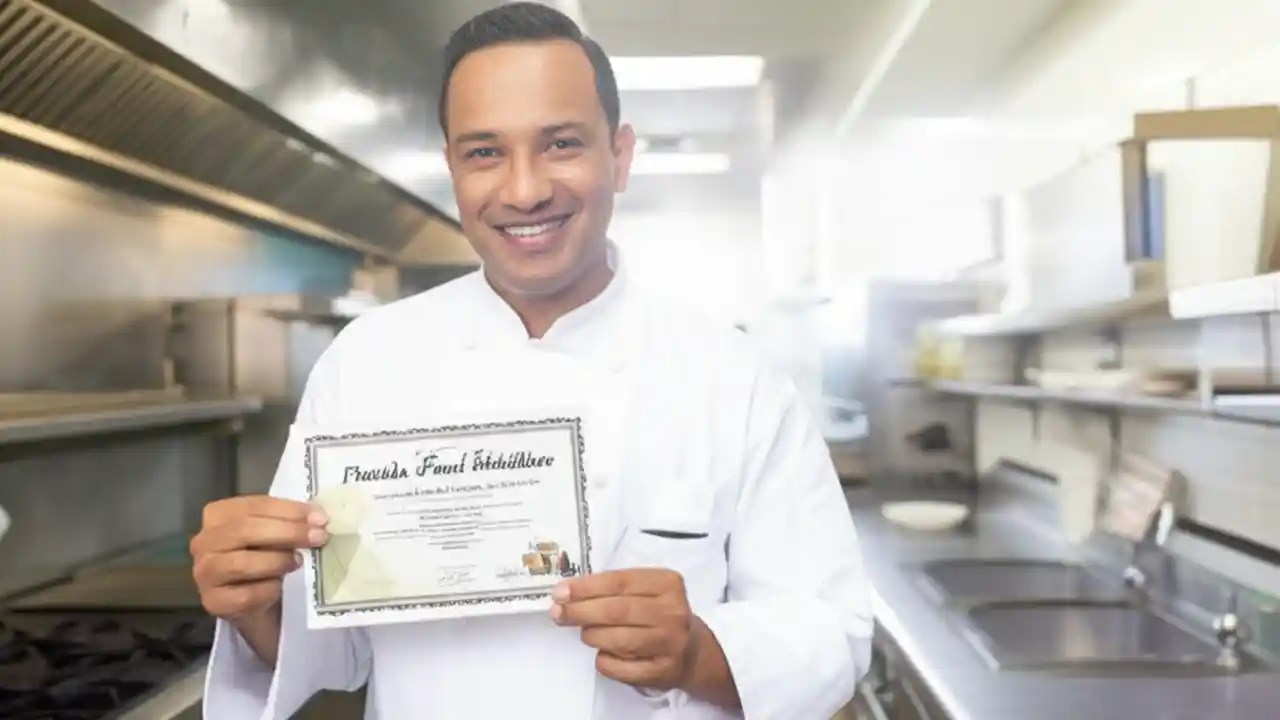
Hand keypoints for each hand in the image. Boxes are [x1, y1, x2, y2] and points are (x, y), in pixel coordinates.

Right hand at [190, 496, 326, 622]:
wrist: (253, 600)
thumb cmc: (264, 556)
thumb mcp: (273, 532)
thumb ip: (288, 521)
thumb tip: (318, 517)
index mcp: (218, 514)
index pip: (254, 505)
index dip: (289, 510)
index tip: (320, 518)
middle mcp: (204, 541)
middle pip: (245, 530)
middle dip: (288, 532)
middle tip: (318, 538)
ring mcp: (204, 573)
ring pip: (242, 563)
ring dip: (278, 561)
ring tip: (299, 561)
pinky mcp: (213, 602)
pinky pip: (245, 594)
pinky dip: (268, 589)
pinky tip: (280, 587)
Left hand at [550, 569, 698, 689]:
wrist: (690, 650)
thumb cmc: (657, 613)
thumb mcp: (646, 589)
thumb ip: (611, 588)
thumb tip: (566, 594)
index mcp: (667, 584)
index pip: (619, 582)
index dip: (586, 587)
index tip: (561, 592)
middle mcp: (673, 612)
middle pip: (616, 611)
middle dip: (580, 611)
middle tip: (559, 612)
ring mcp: (670, 643)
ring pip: (617, 640)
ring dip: (592, 635)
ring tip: (586, 632)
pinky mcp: (662, 670)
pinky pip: (619, 667)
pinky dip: (603, 659)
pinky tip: (603, 652)